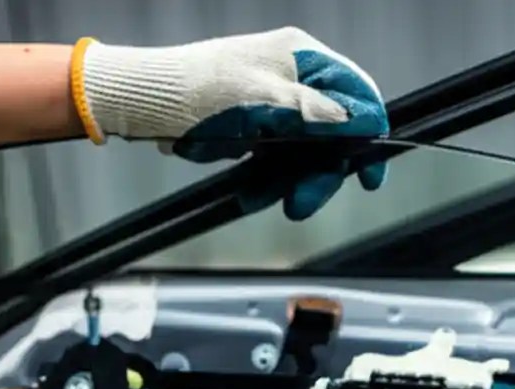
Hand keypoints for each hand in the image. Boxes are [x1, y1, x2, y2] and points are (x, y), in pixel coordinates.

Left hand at [72, 28, 388, 219]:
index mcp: (303, 58)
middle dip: (318, 172)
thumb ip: (319, 114)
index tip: (368, 176)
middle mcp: (294, 78)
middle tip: (302, 202)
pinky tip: (252, 193)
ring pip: (304, 151)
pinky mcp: (255, 125)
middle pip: (332, 132)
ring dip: (288, 181)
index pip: (357, 95)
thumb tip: (364, 123)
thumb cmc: (200, 92)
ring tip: (264, 200)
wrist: (145, 102)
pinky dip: (267, 177)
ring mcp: (274, 102)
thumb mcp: (267, 104)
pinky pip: (276, 157)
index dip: (369, 136)